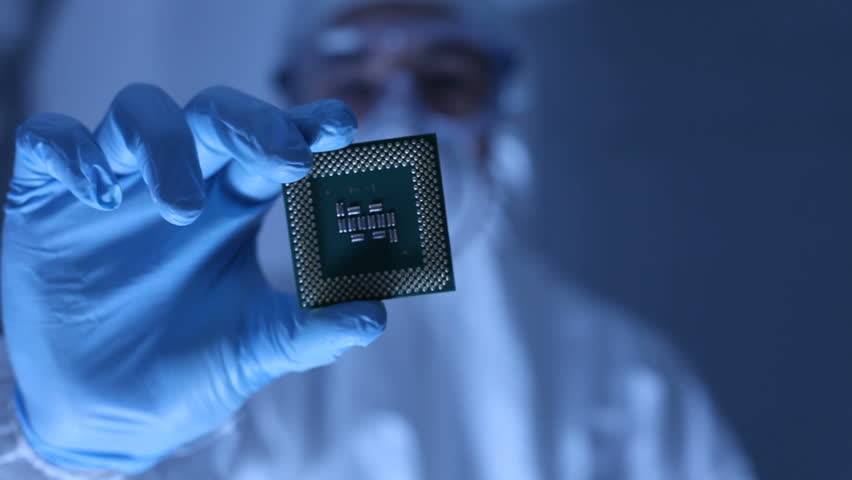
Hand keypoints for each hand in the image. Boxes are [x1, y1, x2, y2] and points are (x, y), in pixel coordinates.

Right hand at [2, 84, 385, 473]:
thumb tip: (375, 315)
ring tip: (180, 209)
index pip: (275, 146)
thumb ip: (312, 329)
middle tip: (284, 154)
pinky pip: (50, 141)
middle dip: (252, 122)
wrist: (108, 413)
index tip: (341, 126)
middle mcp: (183, 181)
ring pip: (139, 112)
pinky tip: (93, 192)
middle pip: (216, 115)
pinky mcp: (50, 198)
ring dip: (166, 144)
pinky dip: (70, 150)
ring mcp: (117, 185)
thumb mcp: (256, 348)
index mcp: (235, 204)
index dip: (306, 126)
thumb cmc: (191, 367)